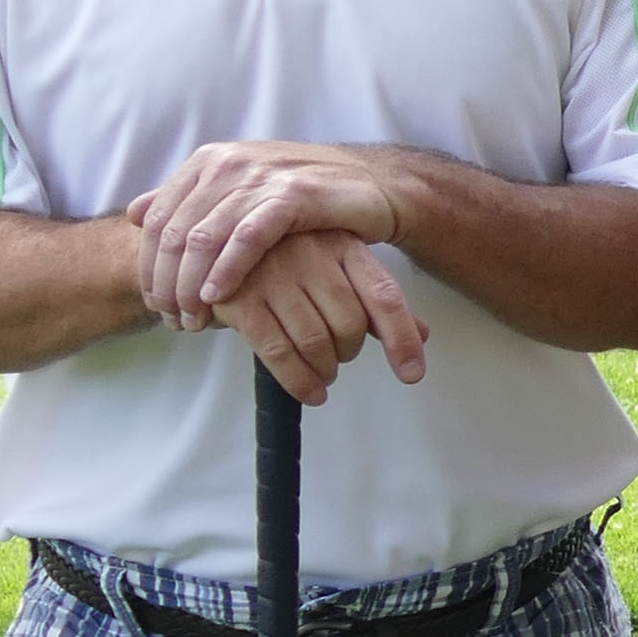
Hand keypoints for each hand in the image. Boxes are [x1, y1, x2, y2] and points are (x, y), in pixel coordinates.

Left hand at [131, 140, 411, 326]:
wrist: (372, 184)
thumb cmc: (305, 196)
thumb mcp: (241, 191)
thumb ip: (190, 200)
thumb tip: (135, 213)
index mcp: (208, 162)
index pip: (158, 219)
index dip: (149, 266)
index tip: (155, 304)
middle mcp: (228, 164)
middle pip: (175, 232)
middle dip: (166, 283)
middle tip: (171, 320)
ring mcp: (260, 177)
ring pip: (203, 237)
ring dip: (190, 285)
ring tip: (191, 318)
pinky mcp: (293, 195)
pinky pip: (246, 237)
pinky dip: (226, 270)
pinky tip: (217, 297)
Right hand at [211, 225, 427, 403]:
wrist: (214, 248)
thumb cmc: (287, 262)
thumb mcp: (335, 268)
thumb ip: (375, 300)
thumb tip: (424, 334)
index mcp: (343, 244)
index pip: (385, 296)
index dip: (402, 338)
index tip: (412, 375)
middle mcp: (311, 254)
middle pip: (350, 325)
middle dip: (349, 354)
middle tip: (338, 360)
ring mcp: (273, 274)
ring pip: (316, 342)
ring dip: (325, 371)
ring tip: (323, 374)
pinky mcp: (240, 299)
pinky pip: (278, 353)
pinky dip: (299, 382)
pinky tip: (309, 392)